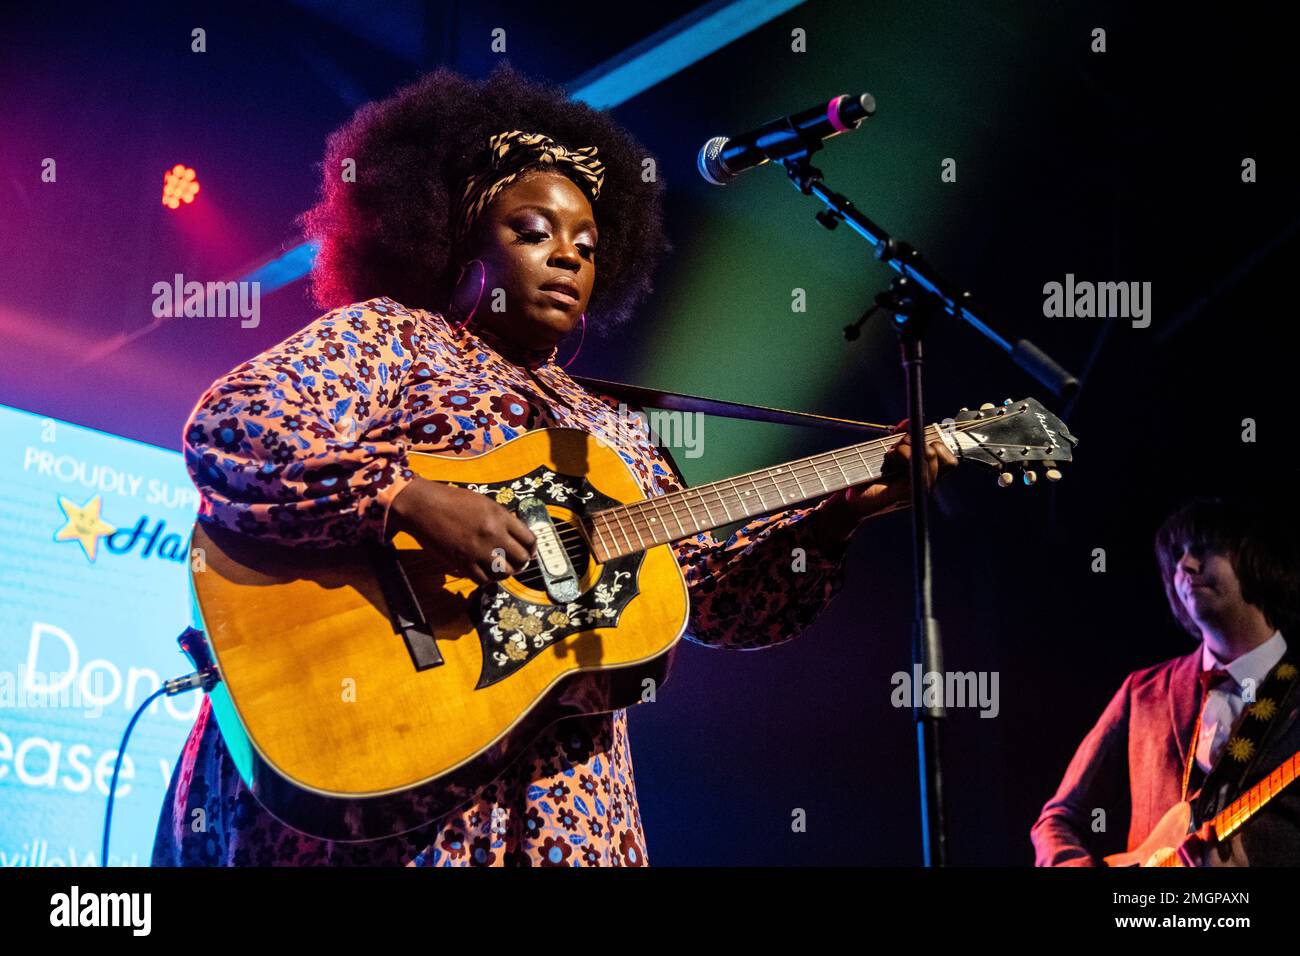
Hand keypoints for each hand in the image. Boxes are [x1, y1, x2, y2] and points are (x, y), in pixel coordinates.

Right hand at [388, 477, 536, 584]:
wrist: (424, 506)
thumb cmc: (452, 500)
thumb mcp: (484, 503)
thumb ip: (501, 518)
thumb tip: (515, 535)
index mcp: (500, 517)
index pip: (529, 539)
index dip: (532, 548)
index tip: (529, 551)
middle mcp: (493, 534)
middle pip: (521, 558)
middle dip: (521, 563)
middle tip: (517, 563)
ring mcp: (478, 550)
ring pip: (505, 573)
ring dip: (505, 573)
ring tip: (501, 569)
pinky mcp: (462, 562)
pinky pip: (483, 580)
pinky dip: (487, 579)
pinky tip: (485, 573)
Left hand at [812, 419, 957, 545]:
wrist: (852, 498)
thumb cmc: (869, 477)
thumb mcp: (887, 452)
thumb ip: (899, 437)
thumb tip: (908, 421)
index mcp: (926, 475)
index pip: (950, 459)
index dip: (937, 441)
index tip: (911, 437)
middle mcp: (927, 484)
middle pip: (945, 455)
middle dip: (920, 439)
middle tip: (898, 444)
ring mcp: (919, 490)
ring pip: (931, 456)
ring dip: (909, 446)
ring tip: (891, 453)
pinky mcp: (908, 494)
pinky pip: (919, 469)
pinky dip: (904, 455)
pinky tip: (890, 458)